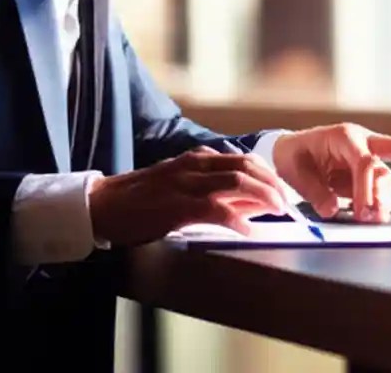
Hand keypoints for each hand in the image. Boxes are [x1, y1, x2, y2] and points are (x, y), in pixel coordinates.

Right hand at [88, 147, 286, 245]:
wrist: (103, 205)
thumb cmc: (141, 198)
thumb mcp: (178, 183)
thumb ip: (209, 187)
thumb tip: (247, 200)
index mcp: (196, 160)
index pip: (244, 160)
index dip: (269, 174)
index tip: (284, 189)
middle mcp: (193, 166)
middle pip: (246, 168)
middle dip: (272, 185)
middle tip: (287, 204)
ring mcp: (185, 185)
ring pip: (236, 184)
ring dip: (263, 198)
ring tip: (277, 212)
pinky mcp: (176, 207)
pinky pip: (214, 210)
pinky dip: (236, 219)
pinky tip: (248, 230)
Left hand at [271, 123, 390, 222]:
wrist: (294, 152)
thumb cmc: (295, 156)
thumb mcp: (295, 171)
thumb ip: (314, 191)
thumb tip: (332, 209)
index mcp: (345, 136)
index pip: (365, 161)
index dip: (366, 188)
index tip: (361, 213)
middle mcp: (366, 142)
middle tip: (377, 217)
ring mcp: (374, 156)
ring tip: (379, 217)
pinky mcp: (376, 172)